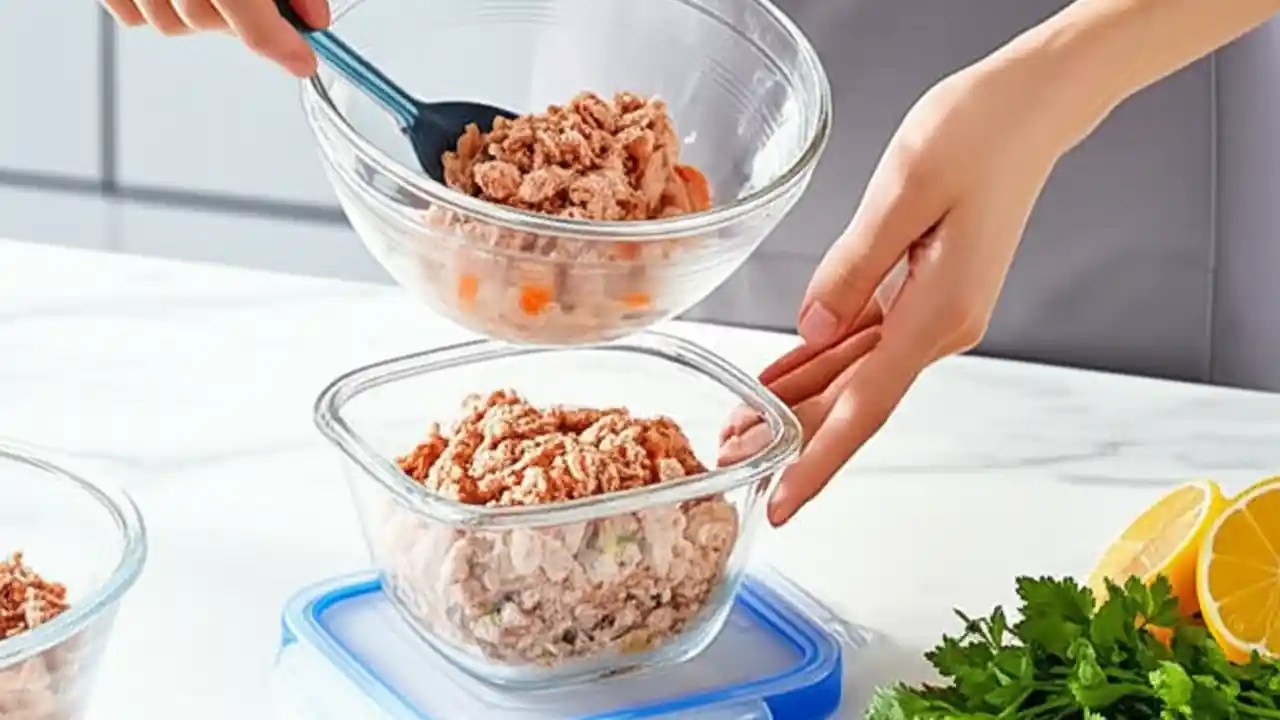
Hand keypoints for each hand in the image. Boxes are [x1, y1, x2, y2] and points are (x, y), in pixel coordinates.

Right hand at [100, 0, 328, 76]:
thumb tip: (315, 21)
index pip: (244, 7)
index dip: (278, 41)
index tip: (303, 61)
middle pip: (204, 19)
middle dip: (239, 20)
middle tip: (263, 7)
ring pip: (169, 23)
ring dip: (199, 14)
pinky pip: (132, 12)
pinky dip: (155, 7)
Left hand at [723, 53, 1099, 526]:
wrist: (1031, 105)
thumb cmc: (976, 133)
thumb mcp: (904, 190)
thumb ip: (853, 267)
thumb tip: (811, 328)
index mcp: (937, 313)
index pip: (864, 407)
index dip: (816, 460)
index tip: (783, 504)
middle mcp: (941, 326)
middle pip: (853, 401)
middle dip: (791, 437)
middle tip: (731, 459)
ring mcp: (936, 312)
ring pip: (854, 375)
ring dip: (799, 403)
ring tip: (742, 427)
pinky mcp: (928, 292)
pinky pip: (865, 341)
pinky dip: (822, 361)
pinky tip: (782, 378)